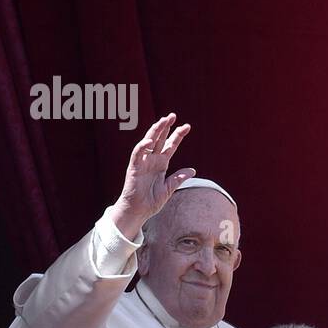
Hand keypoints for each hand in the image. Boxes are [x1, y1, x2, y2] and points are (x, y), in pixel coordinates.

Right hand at [109, 113, 193, 237]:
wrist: (139, 211)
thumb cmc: (151, 201)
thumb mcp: (169, 188)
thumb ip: (179, 178)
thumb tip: (192, 170)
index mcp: (161, 164)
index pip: (170, 145)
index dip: (178, 135)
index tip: (187, 126)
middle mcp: (152, 160)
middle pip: (159, 139)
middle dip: (166, 127)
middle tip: (173, 115)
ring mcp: (143, 162)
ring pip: (148, 142)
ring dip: (155, 131)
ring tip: (163, 120)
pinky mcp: (134, 167)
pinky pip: (137, 153)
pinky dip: (143, 146)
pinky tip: (150, 140)